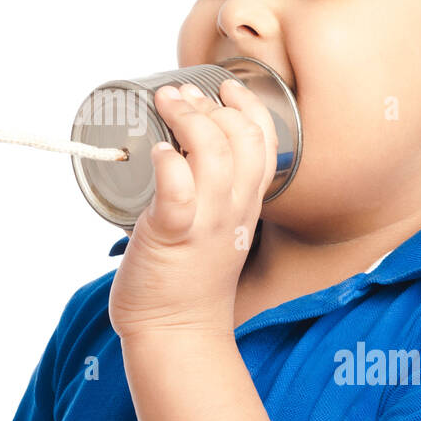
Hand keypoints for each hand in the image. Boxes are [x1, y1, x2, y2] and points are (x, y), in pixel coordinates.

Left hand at [107, 78, 277, 339]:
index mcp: (246, 205)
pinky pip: (178, 191)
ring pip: (214, 154)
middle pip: (242, 139)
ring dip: (189, 119)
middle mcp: (233, 209)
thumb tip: (177, 155)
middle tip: (181, 93)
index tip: (224, 87)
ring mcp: (207, 222)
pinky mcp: (173, 235)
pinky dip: (169, 163)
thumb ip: (209, 196)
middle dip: (212, 105)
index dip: (249, 106)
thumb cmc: (186, 280)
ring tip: (166, 102)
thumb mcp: (216, 230)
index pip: (264, 142)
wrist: (177, 332)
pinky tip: (155, 150)